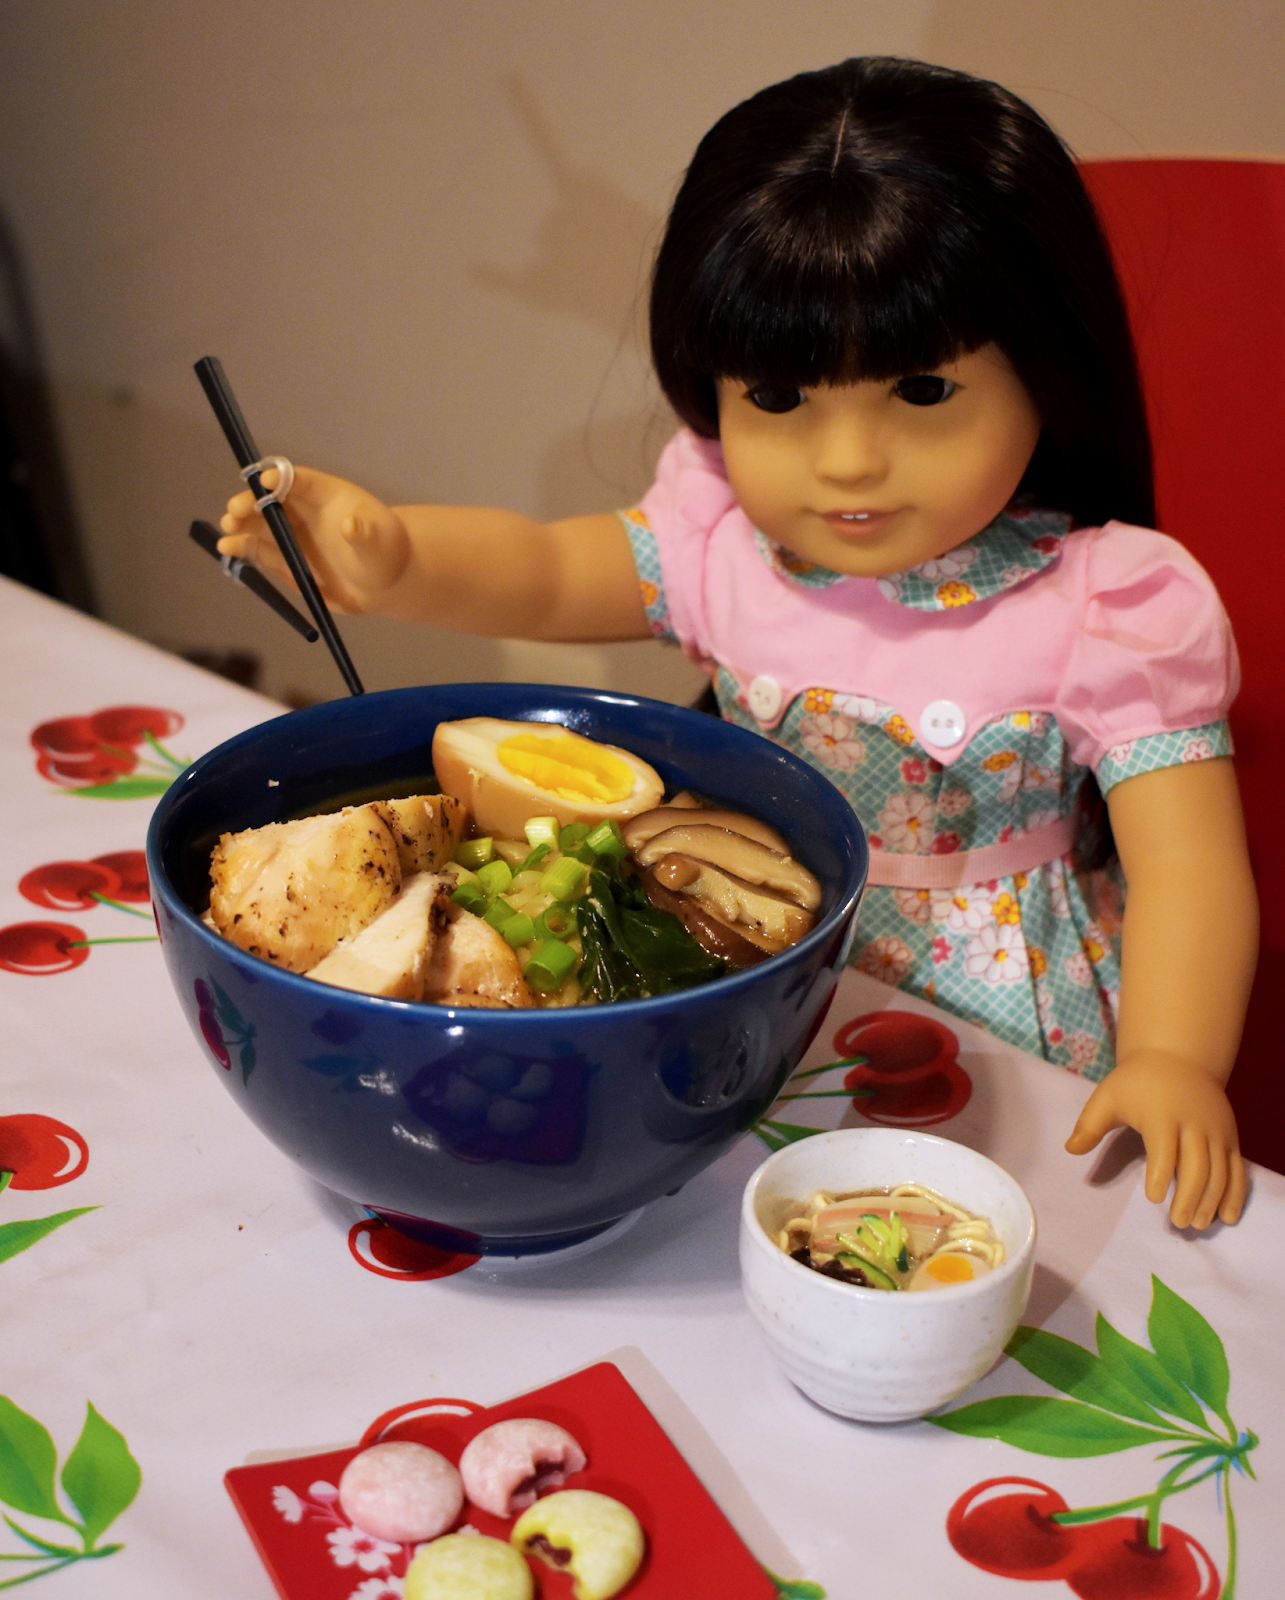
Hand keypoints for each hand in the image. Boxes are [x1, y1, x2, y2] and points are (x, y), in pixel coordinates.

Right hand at [218, 466, 410, 613]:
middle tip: (235, 511)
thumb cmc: (385, 553)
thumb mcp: (379, 543)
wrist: (382, 583)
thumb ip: (365, 533)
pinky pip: (260, 550)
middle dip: (251, 503)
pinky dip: (243, 548)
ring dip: (241, 525)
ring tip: (228, 531)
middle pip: (271, 501)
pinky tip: (228, 548)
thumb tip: (350, 524)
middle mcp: (304, 512)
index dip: (281, 479)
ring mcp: (293, 535)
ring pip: (261, 525)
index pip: (300, 481)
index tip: (265, 482)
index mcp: (327, 496)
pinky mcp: (286, 559)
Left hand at [1065, 1050, 1246, 1228]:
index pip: (1164, 1148)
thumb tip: (1070, 1150)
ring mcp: (1217, 1131)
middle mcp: (1194, 1123)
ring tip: (1198, 1225)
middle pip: (1197, 1165)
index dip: (1161, 1173)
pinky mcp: (1230, 1137)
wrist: (1178, 1058)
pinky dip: (1235, 1194)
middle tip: (1178, 1223)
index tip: (1154, 1198)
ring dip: (1211, 1200)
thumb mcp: (1108, 1096)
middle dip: (1190, 1196)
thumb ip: (1090, 1125)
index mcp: (1161, 1114)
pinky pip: (1237, 1169)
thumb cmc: (1136, 1083)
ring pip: (1220, 1171)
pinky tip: (1227, 1217)